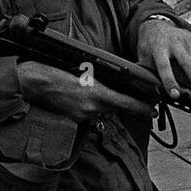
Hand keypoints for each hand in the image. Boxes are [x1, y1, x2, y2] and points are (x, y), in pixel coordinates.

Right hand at [17, 61, 152, 121]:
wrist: (36, 82)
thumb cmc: (58, 71)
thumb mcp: (84, 72)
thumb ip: (100, 82)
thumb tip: (111, 86)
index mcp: (97, 93)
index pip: (126, 104)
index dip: (142, 108)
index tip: (153, 112)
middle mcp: (92, 108)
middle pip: (114, 108)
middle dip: (120, 103)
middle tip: (126, 98)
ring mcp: (82, 115)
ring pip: (102, 112)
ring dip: (103, 105)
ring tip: (92, 92)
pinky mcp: (74, 119)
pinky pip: (89, 115)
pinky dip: (89, 108)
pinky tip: (81, 98)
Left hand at [136, 18, 190, 101]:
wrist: (155, 25)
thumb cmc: (148, 46)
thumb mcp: (143, 57)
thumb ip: (149, 71)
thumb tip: (154, 91)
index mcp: (158, 47)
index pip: (164, 67)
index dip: (170, 81)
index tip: (176, 95)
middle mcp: (174, 42)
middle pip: (188, 65)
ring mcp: (186, 39)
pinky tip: (185, 65)